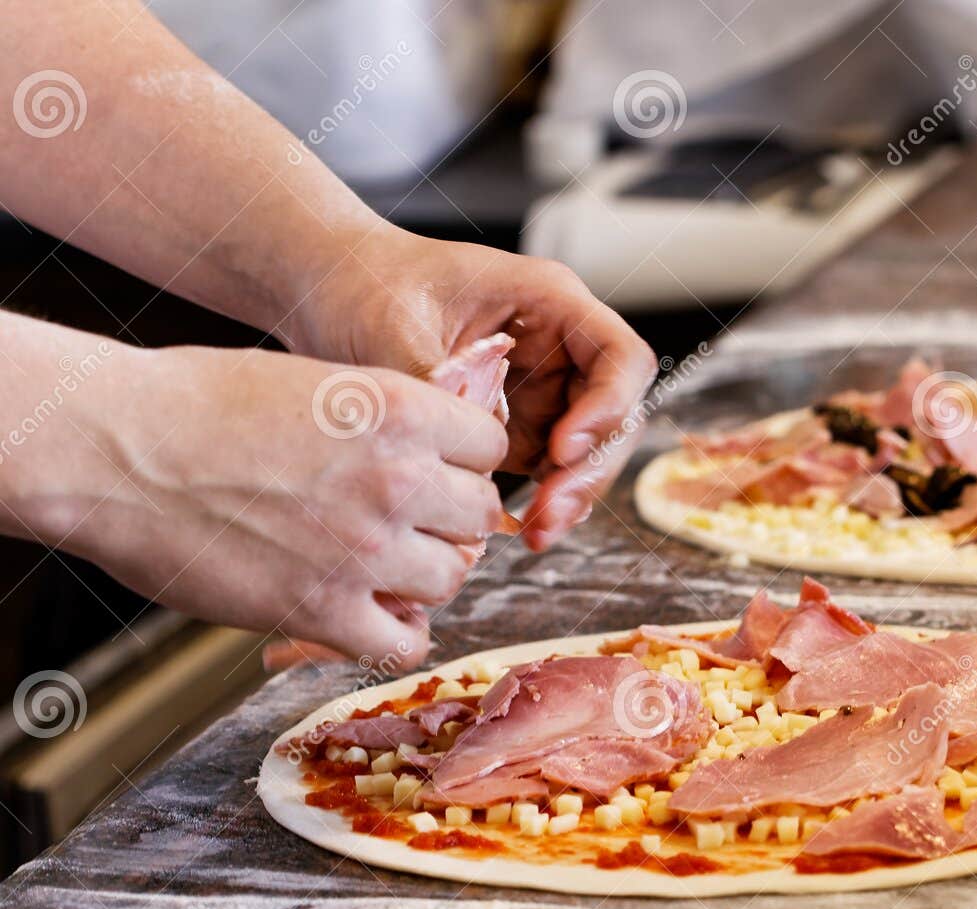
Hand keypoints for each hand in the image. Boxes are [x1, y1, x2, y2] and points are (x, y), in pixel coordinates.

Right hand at [29, 345, 506, 666]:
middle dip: (449, 519)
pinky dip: (396, 634)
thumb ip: (390, 420)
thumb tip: (440, 453)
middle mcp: (397, 480)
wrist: (114, 451)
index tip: (440, 470)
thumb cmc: (198, 405)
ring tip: (381, 563)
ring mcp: (365, 551)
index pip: (490, 448)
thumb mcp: (318, 381)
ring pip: (451, 579)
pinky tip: (371, 615)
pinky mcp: (325, 610)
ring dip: (424, 575)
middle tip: (411, 520)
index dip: (465, 461)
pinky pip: (405, 644)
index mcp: (400, 410)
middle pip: (479, 516)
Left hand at [285, 227, 657, 549]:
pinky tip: (526, 530)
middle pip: (615, 414)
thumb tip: (478, 457)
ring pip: (591, 451)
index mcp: (548, 302)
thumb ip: (444, 390)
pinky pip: (554, 470)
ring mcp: (544, 388)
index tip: (562, 449)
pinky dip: (548, 502)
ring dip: (573, 495)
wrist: (331, 289)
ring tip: (537, 534)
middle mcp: (559, 346)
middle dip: (590, 469)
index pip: (621, 357)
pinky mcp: (521, 424)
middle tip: (550, 513)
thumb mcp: (398, 329)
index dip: (608, 407)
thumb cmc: (367, 282)